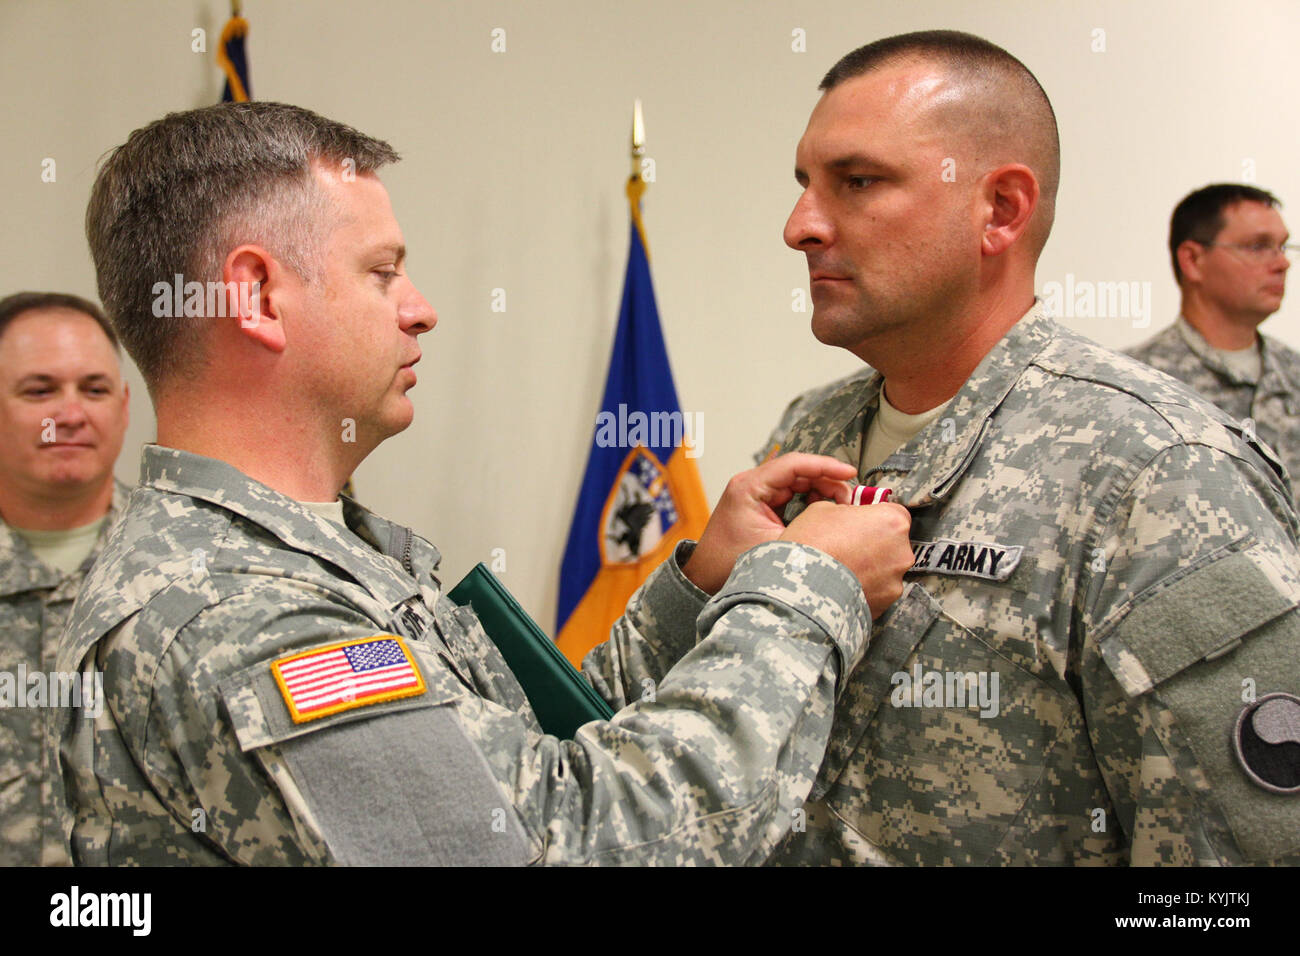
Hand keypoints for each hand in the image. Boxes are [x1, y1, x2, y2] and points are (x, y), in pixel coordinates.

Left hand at [682, 453, 855, 593]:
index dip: (826, 466)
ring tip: (839, 509)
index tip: (849, 473)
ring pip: (798, 482)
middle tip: (848, 502)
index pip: (794, 464)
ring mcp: (755, 493)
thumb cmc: (727, 564)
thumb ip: (805, 529)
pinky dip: (809, 501)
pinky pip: (791, 495)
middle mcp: (751, 484)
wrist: (703, 578)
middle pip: (799, 471)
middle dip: (827, 482)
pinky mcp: (759, 504)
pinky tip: (824, 514)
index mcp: (749, 487)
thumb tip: (839, 519)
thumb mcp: (774, 547)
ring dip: (820, 492)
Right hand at [779, 500, 912, 618]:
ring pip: (886, 568)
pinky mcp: (886, 601)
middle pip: (892, 542)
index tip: (862, 523)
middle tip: (847, 545)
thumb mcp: (822, 509)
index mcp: (891, 520)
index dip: (874, 518)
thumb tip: (847, 515)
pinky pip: (879, 589)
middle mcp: (900, 550)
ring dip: (870, 567)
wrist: (802, 586)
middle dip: (873, 543)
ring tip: (843, 567)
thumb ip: (845, 510)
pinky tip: (845, 582)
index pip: (894, 513)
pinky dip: (865, 587)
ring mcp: (895, 578)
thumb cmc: (812, 547)